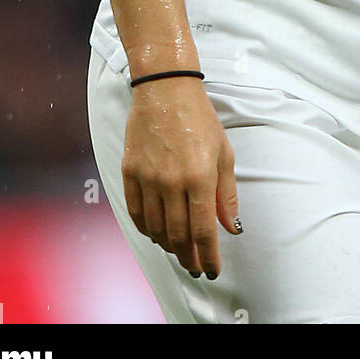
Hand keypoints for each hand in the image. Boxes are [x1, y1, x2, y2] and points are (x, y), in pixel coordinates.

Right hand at [121, 77, 240, 277]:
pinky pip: (136, 212)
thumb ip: (226, 194)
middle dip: (188, 256)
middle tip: (194, 264)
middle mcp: (172, 182)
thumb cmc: (199, 118)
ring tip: (178, 248)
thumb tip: (230, 227)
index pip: (203, 230)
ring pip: (156, 228)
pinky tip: (155, 231)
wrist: (165, 89)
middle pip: (178, 235)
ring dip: (167, 244)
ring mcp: (148, 178)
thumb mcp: (223, 153)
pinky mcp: (130, 172)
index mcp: (200, 177)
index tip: (211, 269)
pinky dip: (146, 228)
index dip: (208, 255)